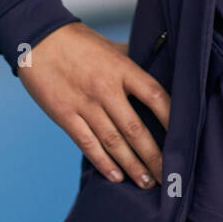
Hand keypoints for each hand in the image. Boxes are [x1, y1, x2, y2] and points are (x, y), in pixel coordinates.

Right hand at [16, 22, 170, 187]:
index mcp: (122, 68)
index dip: (172, 119)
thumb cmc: (79, 42)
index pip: (155, 96)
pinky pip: (88, 144)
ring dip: (132, 166)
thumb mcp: (112, 47)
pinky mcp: (65, 115)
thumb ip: (134, 61)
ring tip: (147, 183)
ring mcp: (85, 104)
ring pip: (113, 142)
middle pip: (136, 128)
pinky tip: (117, 177)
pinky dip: (103, 163)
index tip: (184, 138)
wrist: (38, 38)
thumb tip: (161, 68)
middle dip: (154, 156)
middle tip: (169, 175)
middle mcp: (106, 88)